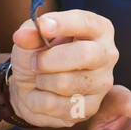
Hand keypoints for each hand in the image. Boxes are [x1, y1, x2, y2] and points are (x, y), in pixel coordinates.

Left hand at [9, 11, 117, 126]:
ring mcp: (102, 83)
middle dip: (48, 59)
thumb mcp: (32, 36)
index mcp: (98, 29)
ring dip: (41, 81)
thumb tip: (23, 35)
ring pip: (66, 82)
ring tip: (40, 78)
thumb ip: (30, 31)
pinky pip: (58, 105)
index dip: (64, 23)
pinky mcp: (90, 107)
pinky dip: (38, 100)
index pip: (86, 22)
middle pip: (84, 54)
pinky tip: (41, 95)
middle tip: (34, 62)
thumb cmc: (38, 54)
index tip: (43, 26)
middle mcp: (107, 55)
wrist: (31, 86)